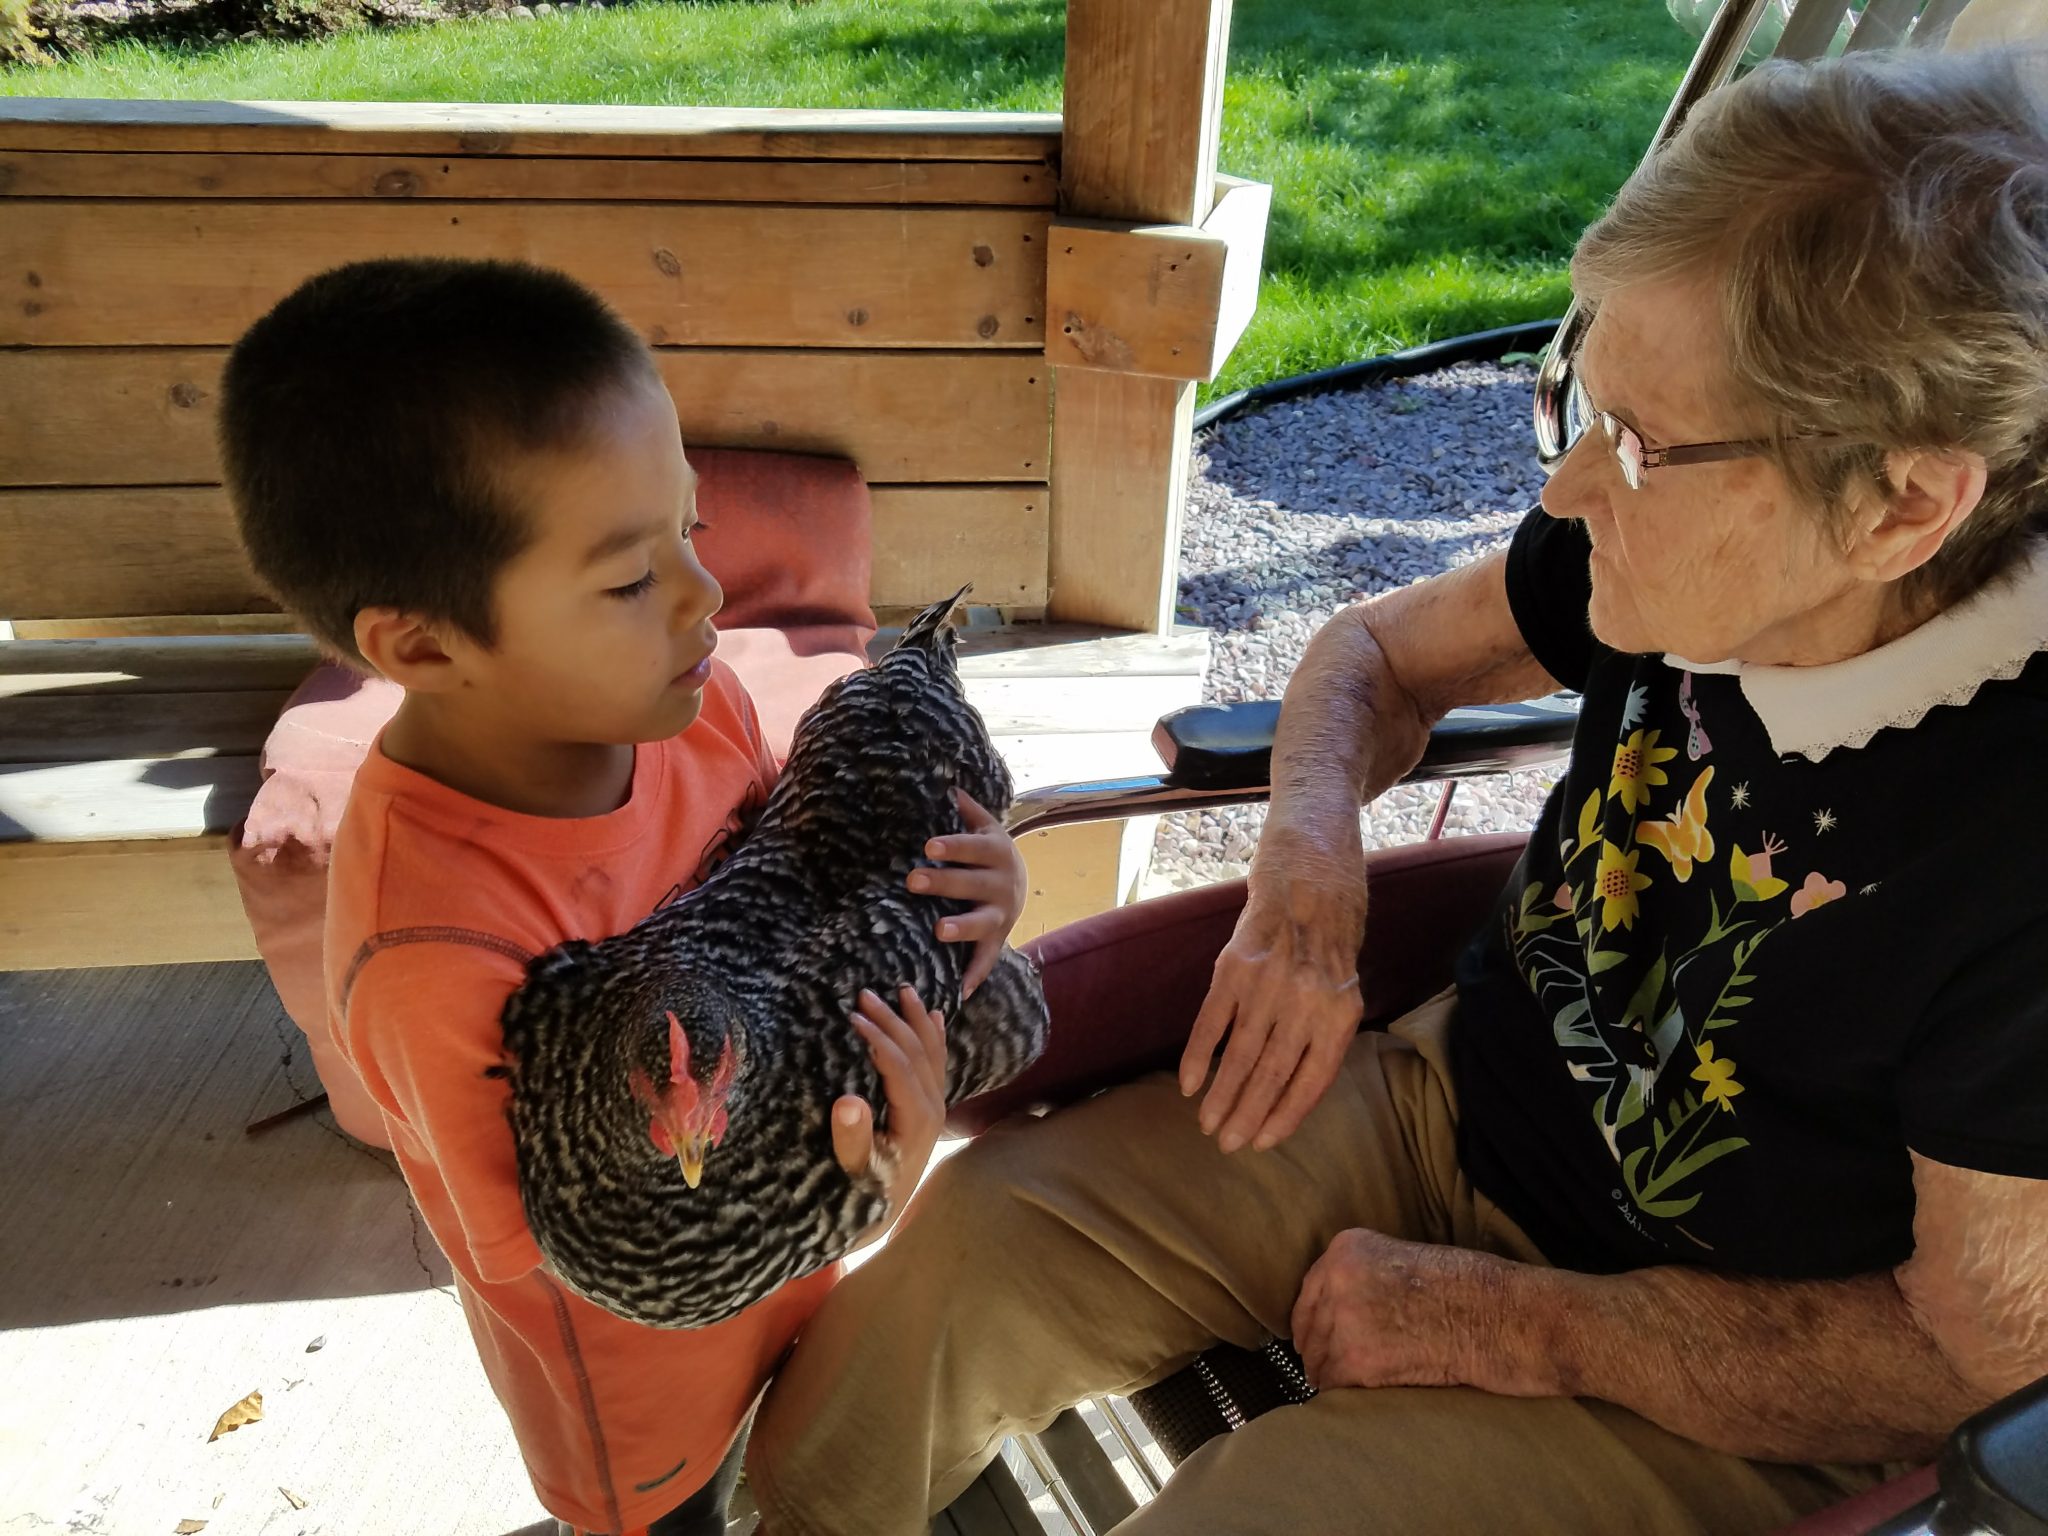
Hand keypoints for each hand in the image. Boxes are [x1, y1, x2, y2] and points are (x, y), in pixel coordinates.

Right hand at [831, 986, 947, 1244]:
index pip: (900, 1067)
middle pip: (917, 1052)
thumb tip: (846, 1101)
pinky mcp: (933, 1107)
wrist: (886, 1212)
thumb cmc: (866, 1190)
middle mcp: (934, 1108)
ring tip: (903, 988)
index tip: (853, 1017)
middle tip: (865, 993)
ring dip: (917, 1018)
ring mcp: (937, 1106)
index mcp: (917, 1119)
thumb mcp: (855, 1169)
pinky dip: (936, 1035)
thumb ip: (852, 1138)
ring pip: (932, 1052)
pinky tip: (936, 1015)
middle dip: (893, 1020)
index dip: (878, 1039)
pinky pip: (938, 1062)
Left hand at [908, 788, 1028, 997]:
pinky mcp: (997, 940)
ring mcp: (1001, 915)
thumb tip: (950, 787)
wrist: (1019, 884)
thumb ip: (969, 810)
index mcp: (997, 853)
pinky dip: (974, 976)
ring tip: (939, 930)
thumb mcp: (985, 828)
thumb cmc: (988, 853)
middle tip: (912, 879)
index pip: (974, 848)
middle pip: (971, 883)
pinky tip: (958, 991)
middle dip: (944, 881)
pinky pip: (987, 961)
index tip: (928, 844)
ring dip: (962, 927)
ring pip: (982, 923)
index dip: (953, 846)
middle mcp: (1003, 885)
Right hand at [1178, 876, 1364, 1153]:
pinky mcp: (1233, 970)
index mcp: (1338, 1016)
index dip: (1285, 1116)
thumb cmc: (1326, 957)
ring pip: (1241, 1054)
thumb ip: (1322, 1044)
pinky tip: (1190, 1085)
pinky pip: (1212, 1022)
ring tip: (1208, 1125)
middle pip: (1272, 1072)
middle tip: (1227, 1145)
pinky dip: (1199, 1056)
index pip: (1311, 1080)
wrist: (1306, 891)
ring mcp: (1266, 986)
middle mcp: (1303, 1003)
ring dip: (1222, 1094)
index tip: (1262, 1142)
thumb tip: (1289, 1101)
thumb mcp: (1342, 999)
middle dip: (1247, 1114)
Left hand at [1291, 1228, 1524, 1392]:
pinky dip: (1345, 1393)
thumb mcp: (1402, 1258)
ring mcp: (1344, 1319)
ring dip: (1334, 1374)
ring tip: (1360, 1381)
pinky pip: (1332, 1384)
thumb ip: (1363, 1278)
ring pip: (1316, 1360)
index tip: (1318, 1339)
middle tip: (1340, 1367)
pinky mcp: (1357, 1359)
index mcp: (1347, 1247)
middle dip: (1324, 1350)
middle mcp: (1337, 1278)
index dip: (1313, 1322)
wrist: (1496, 1314)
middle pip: (1309, 1329)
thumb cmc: (1465, 1288)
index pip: (1308, 1293)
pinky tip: (1365, 1392)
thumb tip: (1336, 1313)